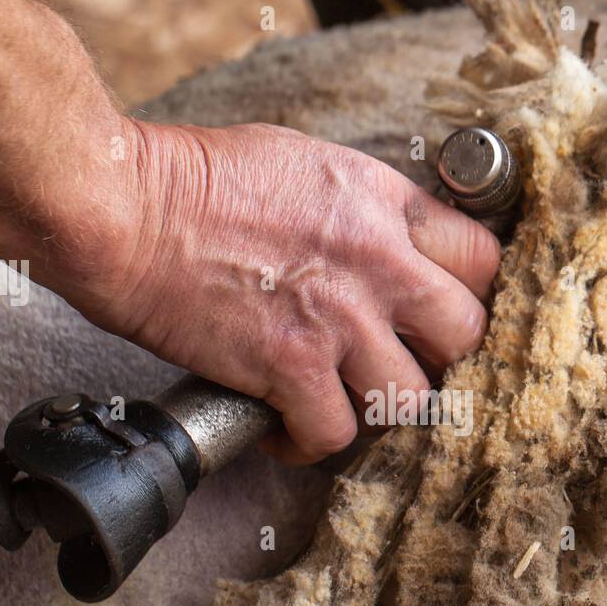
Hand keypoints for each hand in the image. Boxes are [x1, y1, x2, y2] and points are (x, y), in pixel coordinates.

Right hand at [79, 120, 500, 463]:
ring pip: (411, 399)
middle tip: (401, 364)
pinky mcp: (292, 367)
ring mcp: (340, 319)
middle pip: (467, 334)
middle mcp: (378, 261)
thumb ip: (360, 208)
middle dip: (441, 359)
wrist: (125, 208)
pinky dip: (307, 442)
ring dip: (375, 408)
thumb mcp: (304, 163)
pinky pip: (335, 434)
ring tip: (338, 399)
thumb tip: (379, 242)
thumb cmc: (193, 178)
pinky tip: (281, 426)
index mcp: (383, 203)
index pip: (481, 258)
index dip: (465, 295)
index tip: (438, 317)